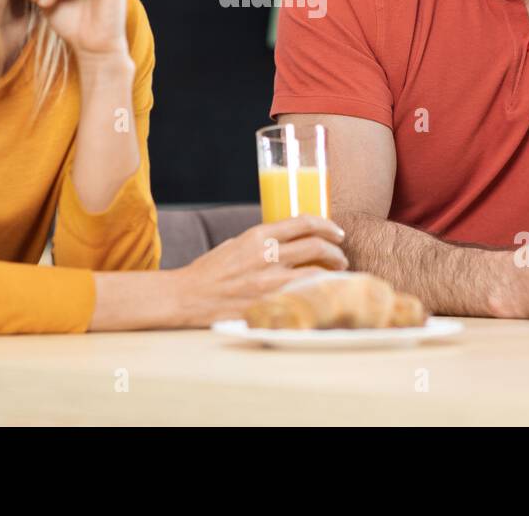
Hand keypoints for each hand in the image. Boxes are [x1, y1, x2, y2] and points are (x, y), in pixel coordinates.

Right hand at [173, 215, 348, 327]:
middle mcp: (267, 256)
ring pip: (317, 272)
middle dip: (336, 251)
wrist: (188, 296)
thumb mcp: (236, 244)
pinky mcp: (269, 304)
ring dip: (333, 274)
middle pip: (317, 246)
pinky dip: (318, 294)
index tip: (337, 232)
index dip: (327, 226)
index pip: (304, 223)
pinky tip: (323, 296)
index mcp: (258, 236)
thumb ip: (263, 242)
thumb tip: (289, 242)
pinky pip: (304, 297)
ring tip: (336, 276)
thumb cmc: (210, 271)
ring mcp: (269, 282)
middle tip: (341, 256)